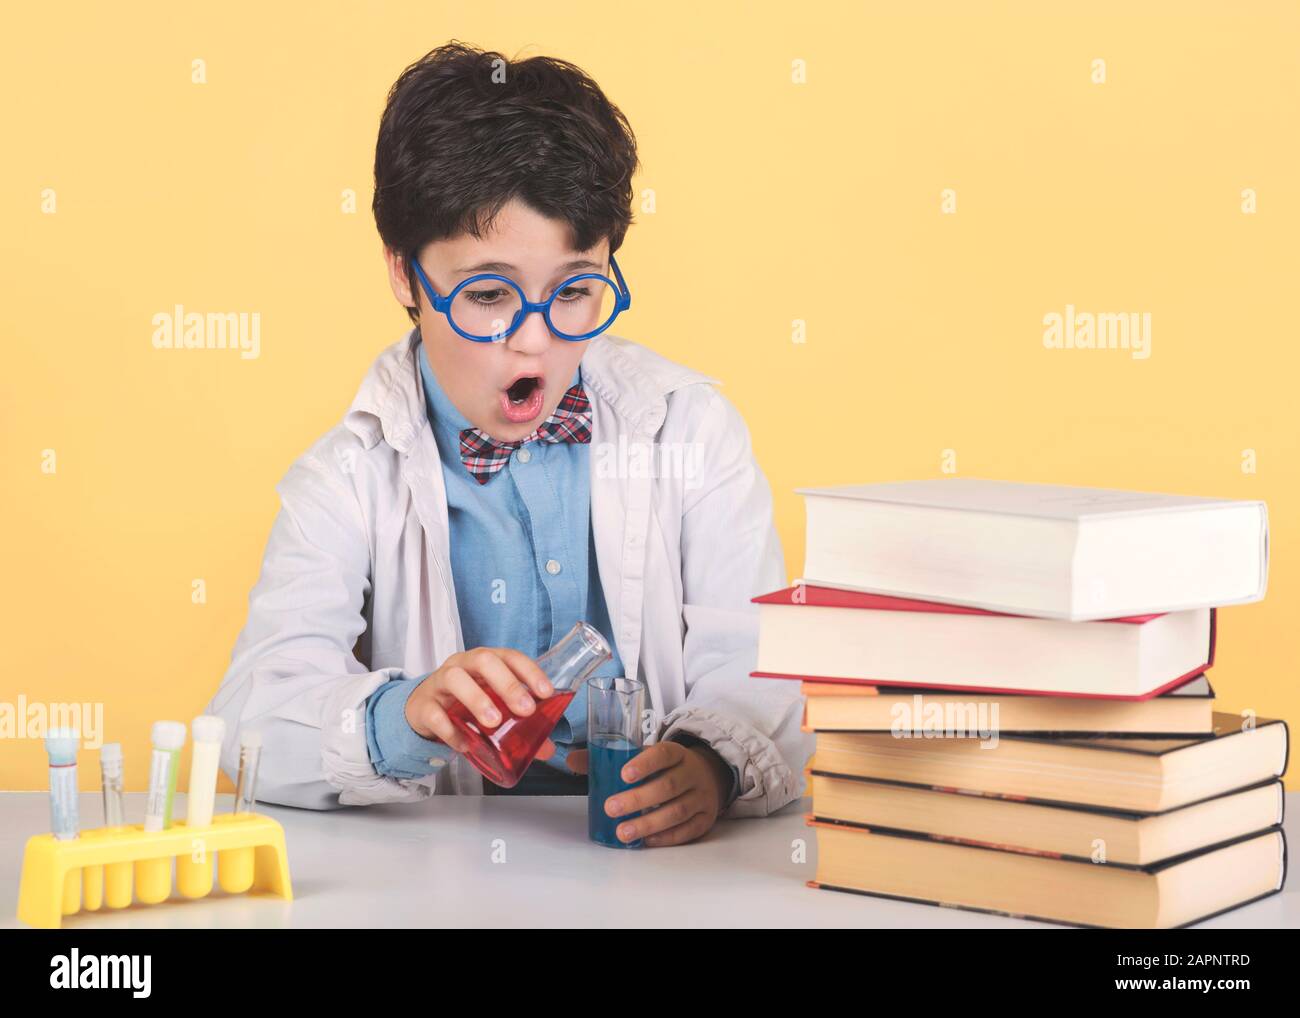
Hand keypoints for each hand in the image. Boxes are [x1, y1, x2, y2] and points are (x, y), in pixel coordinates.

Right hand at [405, 647, 557, 757]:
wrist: (424, 710)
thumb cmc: (464, 702)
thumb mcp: (493, 707)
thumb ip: (519, 725)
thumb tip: (546, 749)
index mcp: (484, 662)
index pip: (509, 656)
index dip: (529, 671)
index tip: (546, 692)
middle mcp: (462, 665)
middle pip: (483, 660)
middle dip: (507, 683)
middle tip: (525, 709)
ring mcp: (440, 683)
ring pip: (455, 678)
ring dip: (477, 699)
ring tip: (493, 722)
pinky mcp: (423, 706)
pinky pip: (434, 713)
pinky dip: (450, 730)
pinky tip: (465, 744)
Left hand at [566, 740, 731, 846]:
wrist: (709, 775)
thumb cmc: (667, 767)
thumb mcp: (645, 756)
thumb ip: (608, 757)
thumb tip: (571, 760)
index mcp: (676, 752)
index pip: (662, 754)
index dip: (644, 764)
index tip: (623, 775)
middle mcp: (692, 773)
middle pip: (667, 786)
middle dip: (638, 799)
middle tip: (611, 808)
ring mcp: (701, 796)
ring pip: (677, 811)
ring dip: (649, 824)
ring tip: (623, 832)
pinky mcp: (706, 818)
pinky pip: (687, 830)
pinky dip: (666, 837)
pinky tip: (647, 841)